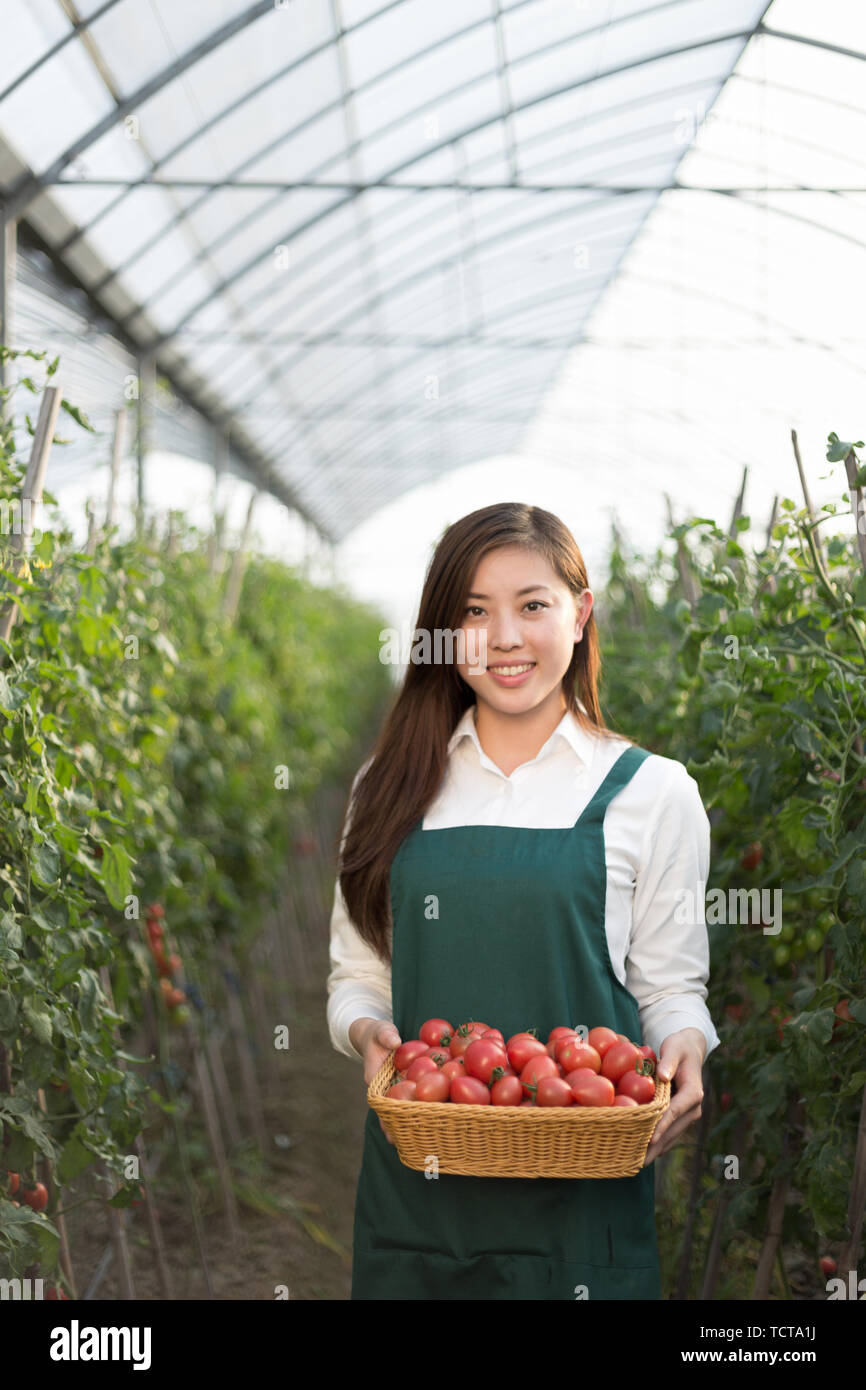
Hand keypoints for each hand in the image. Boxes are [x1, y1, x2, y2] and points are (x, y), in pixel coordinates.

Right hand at [351, 1018, 401, 1144]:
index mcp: (374, 1076)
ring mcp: (391, 1091)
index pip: (378, 1096)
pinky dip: (413, 1113)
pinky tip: (425, 1126)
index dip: (384, 1110)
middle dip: (391, 1126)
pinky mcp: (400, 1090)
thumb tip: (395, 1041)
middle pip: (385, 1110)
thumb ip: (386, 1035)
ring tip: (411, 1145)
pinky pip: (406, 1103)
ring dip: (402, 1126)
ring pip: (395, 1111)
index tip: (389, 1123)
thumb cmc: (378, 1034)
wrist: (376, 1037)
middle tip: (398, 1143)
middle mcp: (381, 1088)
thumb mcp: (381, 1030)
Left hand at [642, 1027, 705, 1164]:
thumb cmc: (679, 1047)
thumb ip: (669, 1061)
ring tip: (638, 1163)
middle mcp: (694, 1107)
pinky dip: (658, 1143)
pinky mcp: (682, 1116)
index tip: (650, 1140)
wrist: (690, 1050)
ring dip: (657, 1150)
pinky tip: (644, 1153)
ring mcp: (689, 1114)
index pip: (675, 1111)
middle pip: (674, 1130)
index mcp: (693, 1092)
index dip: (662, 1126)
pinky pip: (670, 1132)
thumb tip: (662, 1076)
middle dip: (657, 1146)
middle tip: (638, 1161)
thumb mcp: (674, 1048)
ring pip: (672, 1136)